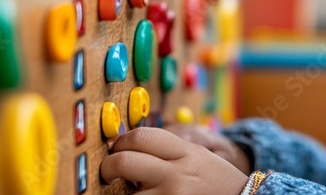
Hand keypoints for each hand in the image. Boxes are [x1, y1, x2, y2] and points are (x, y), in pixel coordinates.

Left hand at [101, 127, 248, 194]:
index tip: (117, 148)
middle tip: (108, 171)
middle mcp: (177, 175)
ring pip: (126, 193)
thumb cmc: (216, 180)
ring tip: (126, 190)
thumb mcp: (198, 155)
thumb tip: (128, 146)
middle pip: (124, 161)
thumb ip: (168, 149)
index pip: (141, 137)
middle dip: (109, 166)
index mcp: (186, 152)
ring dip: (120, 191)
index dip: (121, 141)